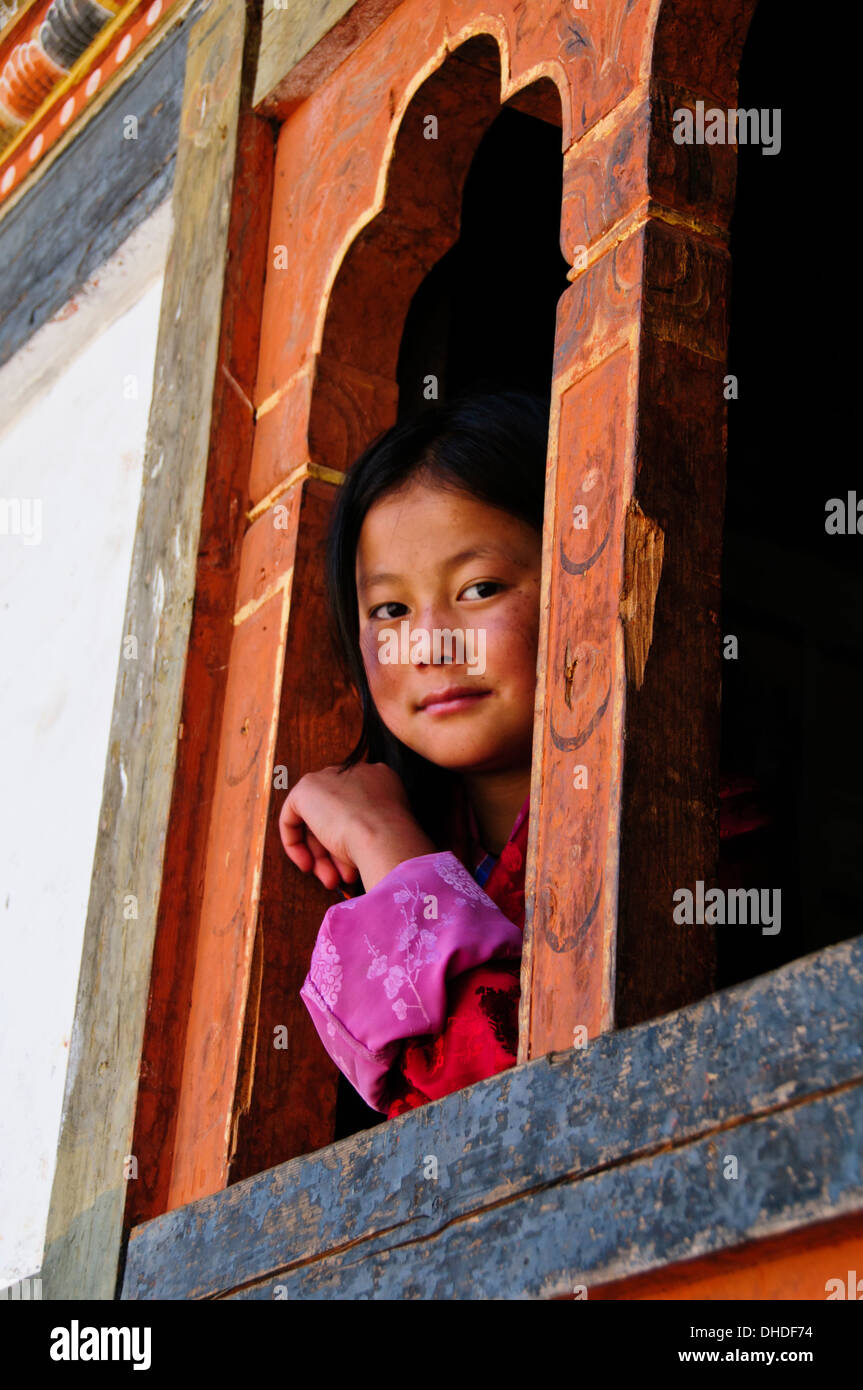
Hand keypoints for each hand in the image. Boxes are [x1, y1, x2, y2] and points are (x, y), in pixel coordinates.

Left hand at [278, 763, 435, 891]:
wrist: (385, 835)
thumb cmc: (392, 841)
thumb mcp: (385, 834)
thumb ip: (368, 831)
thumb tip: (350, 849)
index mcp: (380, 779)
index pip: (358, 811)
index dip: (353, 841)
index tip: (355, 866)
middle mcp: (355, 773)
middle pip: (336, 817)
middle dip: (337, 852)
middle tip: (342, 878)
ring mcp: (329, 777)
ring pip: (318, 822)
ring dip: (323, 857)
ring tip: (332, 880)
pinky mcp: (306, 788)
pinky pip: (293, 818)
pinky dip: (296, 845)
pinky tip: (308, 865)